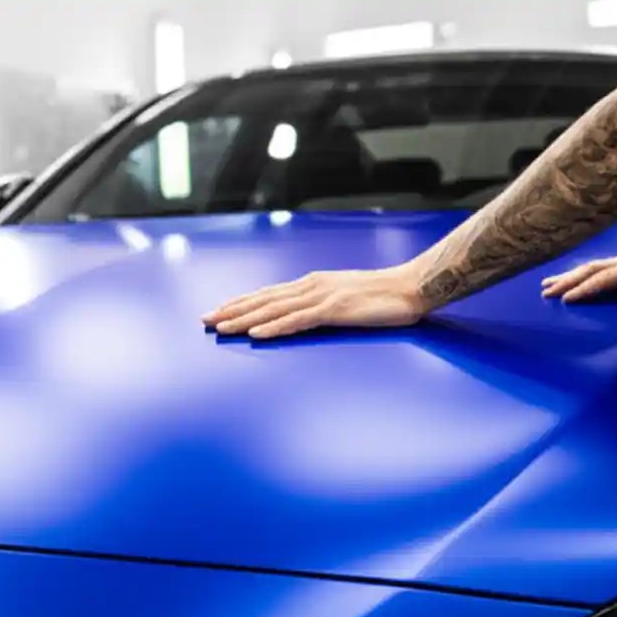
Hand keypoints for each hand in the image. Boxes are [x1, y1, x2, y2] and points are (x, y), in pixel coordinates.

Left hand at [201, 266, 427, 338]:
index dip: (242, 302)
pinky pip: (297, 320)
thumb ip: (324, 304)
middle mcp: (312, 286)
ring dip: (245, 319)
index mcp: (313, 283)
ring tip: (221, 328)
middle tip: (206, 320)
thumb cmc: (383, 296)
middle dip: (232, 310)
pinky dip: (274, 326)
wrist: (410, 287)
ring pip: (274, 309)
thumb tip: (305, 315)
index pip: (269, 293)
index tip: (219, 310)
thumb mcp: (346, 297)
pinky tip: (256, 333)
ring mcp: (322, 296)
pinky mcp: (334, 310)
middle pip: (263, 299)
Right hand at [541, 245, 616, 304]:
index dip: (588, 287)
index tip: (568, 298)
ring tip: (546, 287)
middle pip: (593, 270)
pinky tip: (570, 283)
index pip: (608, 277)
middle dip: (569, 280)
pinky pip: (599, 273)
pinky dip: (581, 277)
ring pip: (592, 269)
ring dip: (570, 277)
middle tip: (546, 293)